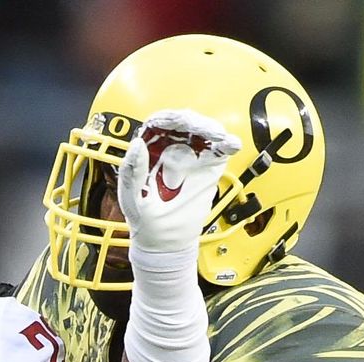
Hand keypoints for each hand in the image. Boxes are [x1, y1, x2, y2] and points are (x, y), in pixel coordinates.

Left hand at [117, 109, 239, 257]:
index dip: (170, 118)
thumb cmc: (144, 218)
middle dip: (196, 123)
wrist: (166, 241)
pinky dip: (227, 145)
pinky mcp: (207, 167)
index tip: (180, 122)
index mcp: (149, 149)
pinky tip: (232, 144)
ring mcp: (190, 156)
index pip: (159, 123)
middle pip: (184, 123)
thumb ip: (132, 169)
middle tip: (207, 131)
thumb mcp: (131, 196)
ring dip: (213, 130)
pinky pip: (218, 151)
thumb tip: (138, 143)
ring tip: (221, 138)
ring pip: (203, 132)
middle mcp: (170, 147)